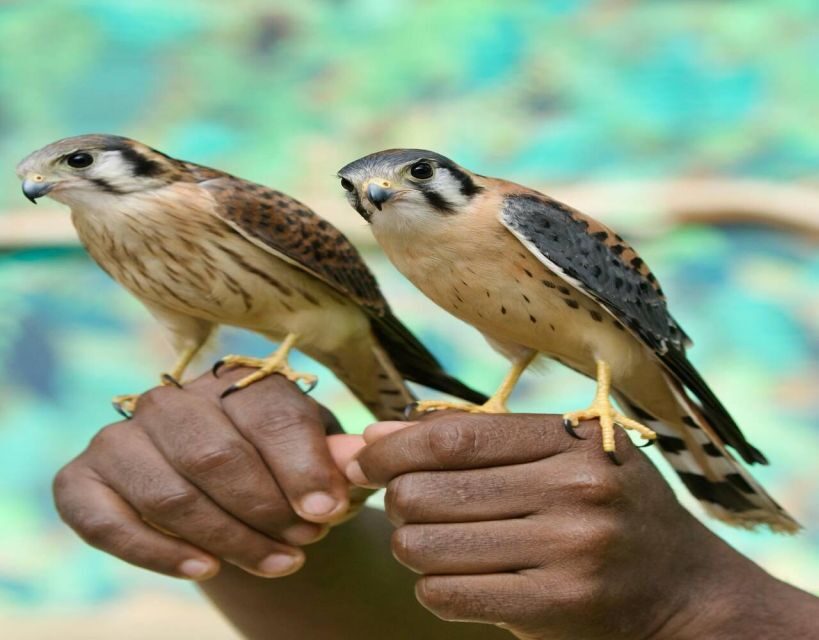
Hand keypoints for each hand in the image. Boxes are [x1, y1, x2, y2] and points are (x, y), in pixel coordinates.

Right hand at [53, 368, 365, 580]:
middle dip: (266, 510)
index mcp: (230, 380)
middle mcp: (168, 400)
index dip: (301, 467)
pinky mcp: (80, 480)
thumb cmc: (275, 466)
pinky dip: (155, 552)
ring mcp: (119, 438)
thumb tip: (357, 457)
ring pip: (170, 494)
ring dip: (228, 538)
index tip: (327, 512)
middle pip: (216, 455)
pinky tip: (204, 569)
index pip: (266, 414)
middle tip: (305, 543)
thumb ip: (334, 456)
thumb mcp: (313, 456)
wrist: (219, 485)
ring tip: (277, 563)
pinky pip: (105, 522)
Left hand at [347, 413, 813, 639]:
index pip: (455, 436)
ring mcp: (568, 552)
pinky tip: (449, 576)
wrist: (685, 588)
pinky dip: (431, 586)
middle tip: (404, 504)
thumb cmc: (609, 506)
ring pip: (428, 545)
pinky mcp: (557, 608)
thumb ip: (476, 439)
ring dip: (409, 544)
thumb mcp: (563, 454)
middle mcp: (574, 490)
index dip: (394, 447)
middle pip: (429, 490)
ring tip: (426, 540)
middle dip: (397, 499)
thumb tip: (375, 437)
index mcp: (572, 440)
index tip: (365, 457)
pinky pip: (447, 594)